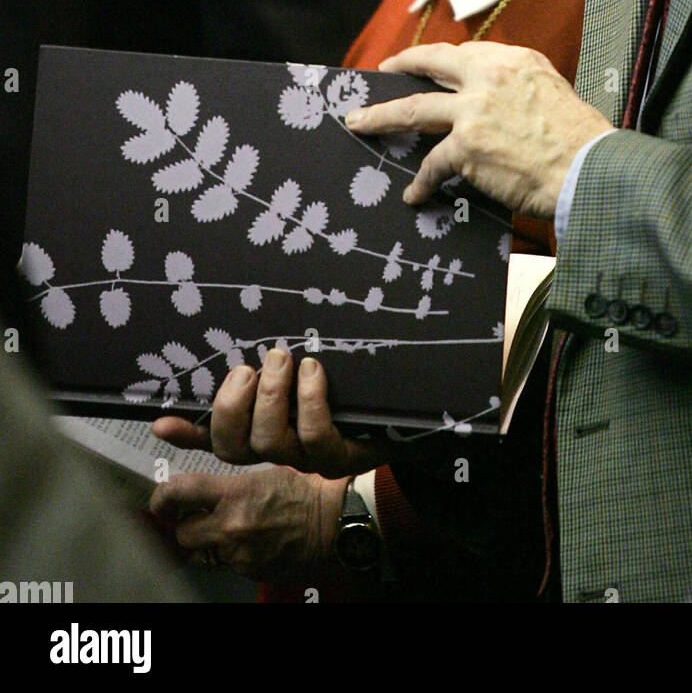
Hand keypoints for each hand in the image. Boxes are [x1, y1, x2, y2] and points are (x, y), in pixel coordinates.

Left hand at [149, 466, 345, 582]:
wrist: (333, 522)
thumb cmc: (304, 491)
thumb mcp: (262, 472)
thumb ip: (225, 484)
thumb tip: (194, 490)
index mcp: (235, 495)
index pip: (178, 494)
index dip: (162, 498)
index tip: (162, 500)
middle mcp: (232, 528)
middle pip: (182, 533)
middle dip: (184, 524)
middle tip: (192, 515)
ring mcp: (239, 555)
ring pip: (199, 554)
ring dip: (202, 542)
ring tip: (218, 529)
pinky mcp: (249, 573)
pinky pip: (223, 565)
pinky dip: (226, 554)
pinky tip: (245, 540)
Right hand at [151, 353, 383, 475]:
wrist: (403, 414)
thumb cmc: (341, 387)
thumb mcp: (299, 376)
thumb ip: (260, 375)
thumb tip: (223, 361)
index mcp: (261, 433)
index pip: (213, 440)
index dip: (188, 432)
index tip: (161, 420)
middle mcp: (278, 452)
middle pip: (233, 447)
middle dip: (234, 403)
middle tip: (251, 367)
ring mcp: (307, 459)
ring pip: (270, 442)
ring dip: (273, 394)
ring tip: (284, 358)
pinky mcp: (341, 458)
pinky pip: (315, 437)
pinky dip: (310, 399)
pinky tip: (314, 370)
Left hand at [344, 41, 613, 219]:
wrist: (589, 169)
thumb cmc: (582, 141)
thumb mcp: (554, 94)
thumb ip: (521, 89)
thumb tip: (500, 106)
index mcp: (515, 60)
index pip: (467, 53)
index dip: (442, 62)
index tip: (429, 67)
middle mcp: (489, 76)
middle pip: (431, 64)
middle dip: (401, 66)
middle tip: (384, 71)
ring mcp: (473, 110)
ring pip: (412, 109)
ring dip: (380, 117)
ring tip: (360, 123)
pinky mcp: (466, 146)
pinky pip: (432, 164)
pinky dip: (422, 182)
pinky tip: (415, 194)